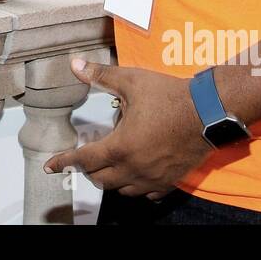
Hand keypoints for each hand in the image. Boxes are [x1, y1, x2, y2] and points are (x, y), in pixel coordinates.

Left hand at [43, 58, 210, 198]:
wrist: (209, 111)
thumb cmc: (169, 96)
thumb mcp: (131, 81)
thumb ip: (101, 75)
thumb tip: (75, 65)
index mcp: (121, 146)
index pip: (84, 159)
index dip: (64, 161)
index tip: (51, 166)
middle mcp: (135, 168)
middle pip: (101, 179)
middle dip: (88, 170)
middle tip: (85, 158)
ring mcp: (154, 177)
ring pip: (123, 190)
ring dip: (111, 180)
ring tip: (109, 165)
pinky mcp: (170, 180)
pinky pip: (147, 194)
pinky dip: (136, 187)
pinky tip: (136, 176)